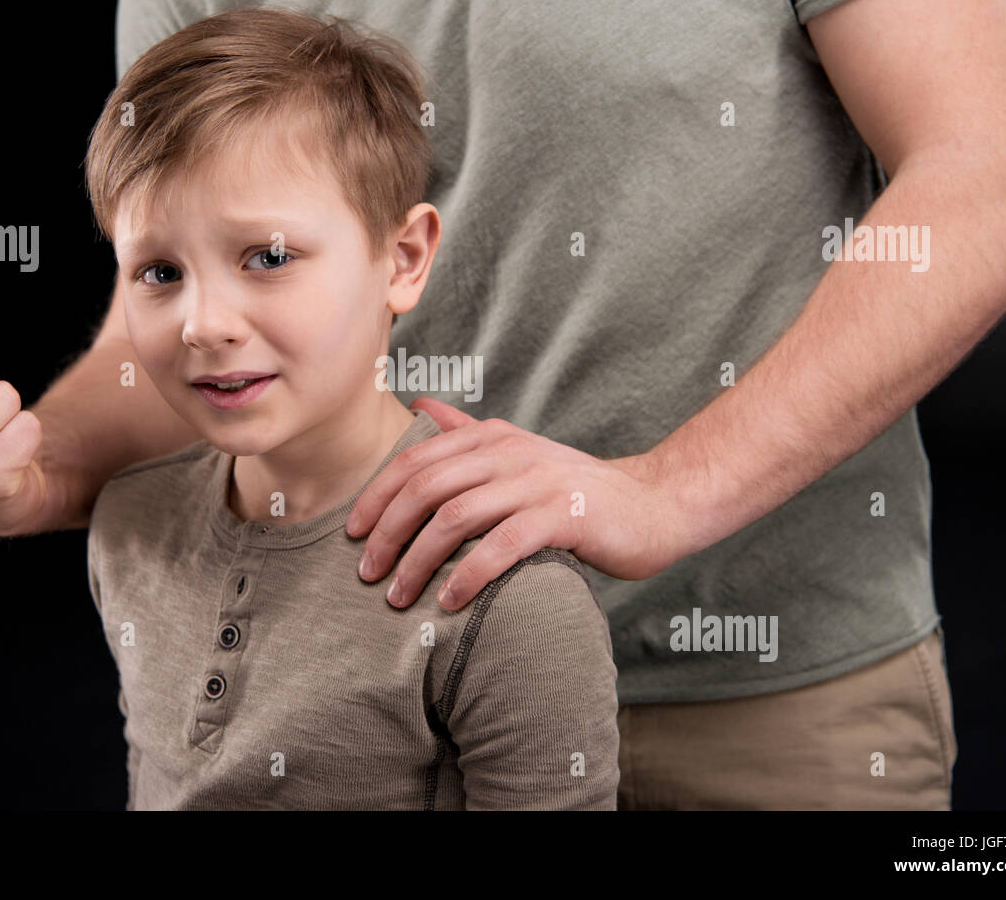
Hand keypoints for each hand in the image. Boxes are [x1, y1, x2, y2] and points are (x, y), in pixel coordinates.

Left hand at [346, 397, 690, 609]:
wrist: (654, 504)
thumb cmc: (576, 489)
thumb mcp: (518, 452)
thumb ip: (466, 432)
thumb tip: (419, 403)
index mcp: (491, 436)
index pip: (415, 461)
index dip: (376, 496)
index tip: (351, 533)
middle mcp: (508, 452)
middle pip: (425, 488)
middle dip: (387, 533)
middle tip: (366, 573)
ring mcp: (536, 482)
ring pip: (455, 518)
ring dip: (417, 561)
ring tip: (397, 596)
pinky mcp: (562, 516)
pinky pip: (500, 546)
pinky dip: (467, 575)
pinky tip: (449, 601)